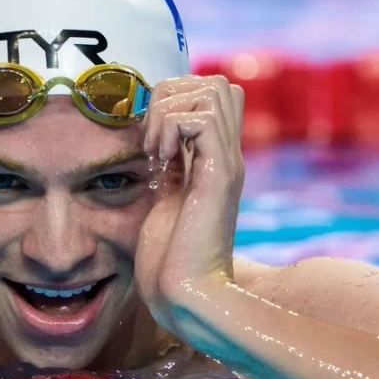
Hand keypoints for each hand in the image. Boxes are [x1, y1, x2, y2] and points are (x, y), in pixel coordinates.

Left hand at [135, 75, 244, 334]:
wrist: (186, 295)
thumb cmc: (170, 260)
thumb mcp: (165, 199)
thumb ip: (169, 167)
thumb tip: (154, 138)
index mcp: (215, 160)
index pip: (212, 94)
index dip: (174, 100)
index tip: (150, 140)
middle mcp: (227, 157)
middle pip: (217, 82)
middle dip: (172, 96)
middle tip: (153, 140)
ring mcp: (227, 164)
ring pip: (211, 89)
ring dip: (169, 112)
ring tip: (156, 153)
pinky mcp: (219, 176)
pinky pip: (200, 117)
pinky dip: (171, 128)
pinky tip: (161, 162)